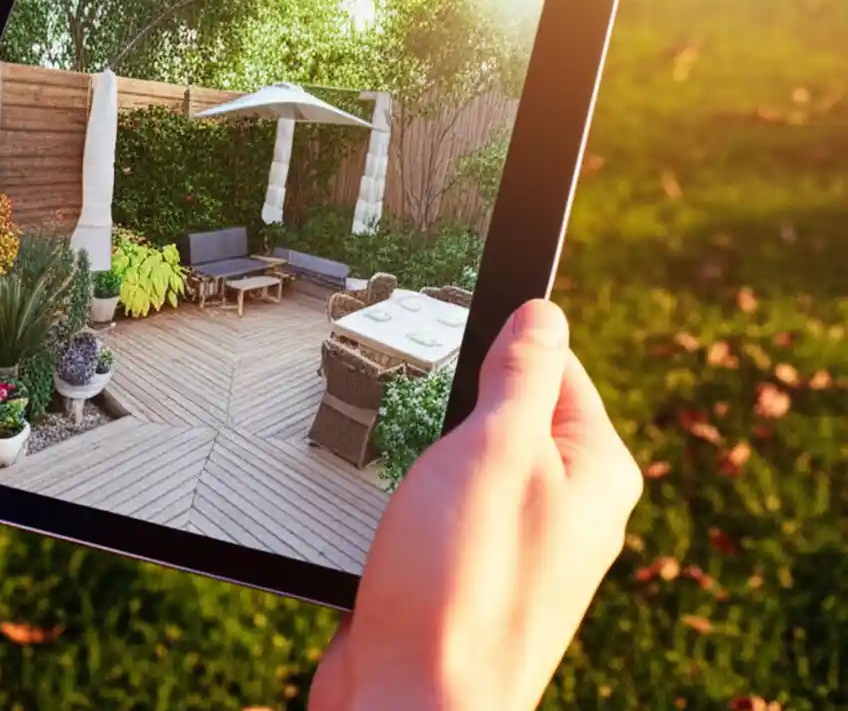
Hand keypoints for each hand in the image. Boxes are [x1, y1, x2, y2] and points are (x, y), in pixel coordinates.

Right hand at [310, 300, 642, 709]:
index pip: (556, 368)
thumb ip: (522, 373)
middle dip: (453, 410)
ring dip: (424, 462)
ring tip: (403, 481)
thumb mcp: (495, 450)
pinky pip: (439, 514)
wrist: (413, 702)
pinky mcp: (467, 577)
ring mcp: (517, 548)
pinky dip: (408, 506)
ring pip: (464, 466)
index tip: (449, 337)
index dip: (499, 346)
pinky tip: (389, 522)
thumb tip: (541, 314)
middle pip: (506, 416)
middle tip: (419, 419)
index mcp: (596, 474)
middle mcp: (567, 512)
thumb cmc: (461, 586)